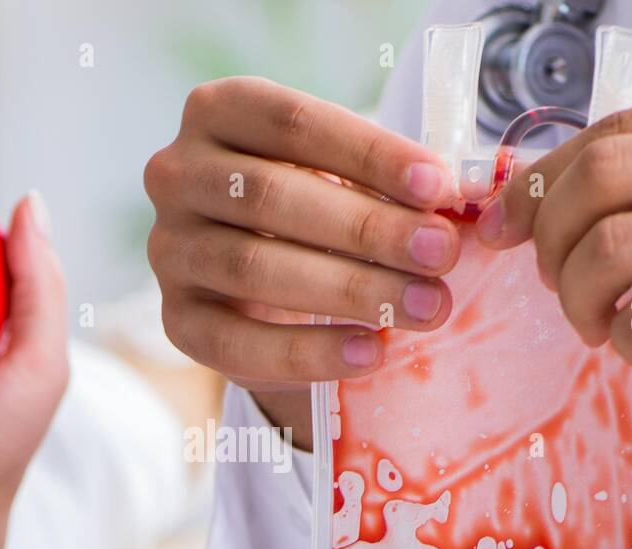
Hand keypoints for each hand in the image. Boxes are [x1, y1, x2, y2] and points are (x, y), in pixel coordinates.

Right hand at [144, 77, 460, 442]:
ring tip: (424, 307)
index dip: (369, 155)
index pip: (292, 123)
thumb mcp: (340, 175)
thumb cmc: (314, 208)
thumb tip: (464, 201)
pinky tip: (371, 353)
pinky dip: (310, 352)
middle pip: (272, 198)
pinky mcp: (175, 320)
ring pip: (255, 267)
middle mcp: (176, 174)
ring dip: (350, 290)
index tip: (438, 188)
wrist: (258, 287)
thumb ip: (385, 181)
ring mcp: (168, 249)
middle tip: (441, 255)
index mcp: (217, 112)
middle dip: (367, 228)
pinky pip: (238, 343)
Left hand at [478, 81, 631, 460]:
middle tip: (552, 279)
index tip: (506, 223)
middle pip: (603, 178)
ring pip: (615, 248)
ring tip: (592, 321)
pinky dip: (621, 341)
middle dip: (547, 237)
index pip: (617, 131)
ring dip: (575, 297)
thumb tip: (538, 191)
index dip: (540, 182)